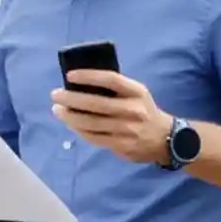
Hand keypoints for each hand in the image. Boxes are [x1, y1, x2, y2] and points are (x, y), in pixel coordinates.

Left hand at [50, 70, 173, 163]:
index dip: (88, 76)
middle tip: (55, 95)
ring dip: (70, 117)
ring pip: (91, 123)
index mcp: (137, 92)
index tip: (69, 76)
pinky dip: (79, 130)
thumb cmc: (143, 110)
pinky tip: (71, 124)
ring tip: (58, 110)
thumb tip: (81, 82)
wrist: (165, 139)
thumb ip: (115, 88)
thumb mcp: (137, 94)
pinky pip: (94, 137)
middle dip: (71, 99)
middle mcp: (133, 110)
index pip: (110, 80)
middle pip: (96, 104)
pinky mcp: (121, 145)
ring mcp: (127, 130)